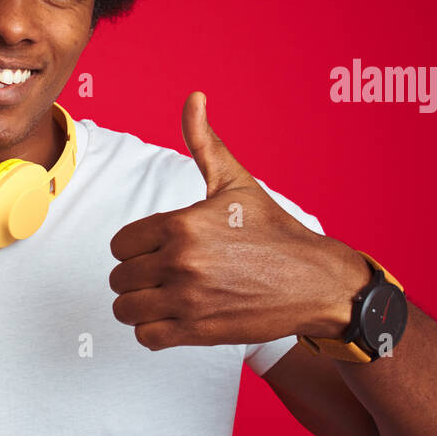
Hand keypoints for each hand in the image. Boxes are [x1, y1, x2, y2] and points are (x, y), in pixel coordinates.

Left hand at [109, 91, 366, 350]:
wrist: (317, 282)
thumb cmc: (274, 230)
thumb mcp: (236, 182)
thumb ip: (204, 143)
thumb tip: (194, 98)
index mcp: (180, 224)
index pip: (120, 244)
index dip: (135, 247)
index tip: (158, 249)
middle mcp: (180, 261)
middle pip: (119, 277)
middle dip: (137, 277)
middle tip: (164, 274)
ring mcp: (188, 299)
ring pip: (126, 309)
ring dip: (140, 306)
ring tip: (163, 297)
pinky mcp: (198, 331)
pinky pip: (147, 338)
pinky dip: (153, 331)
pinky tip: (173, 318)